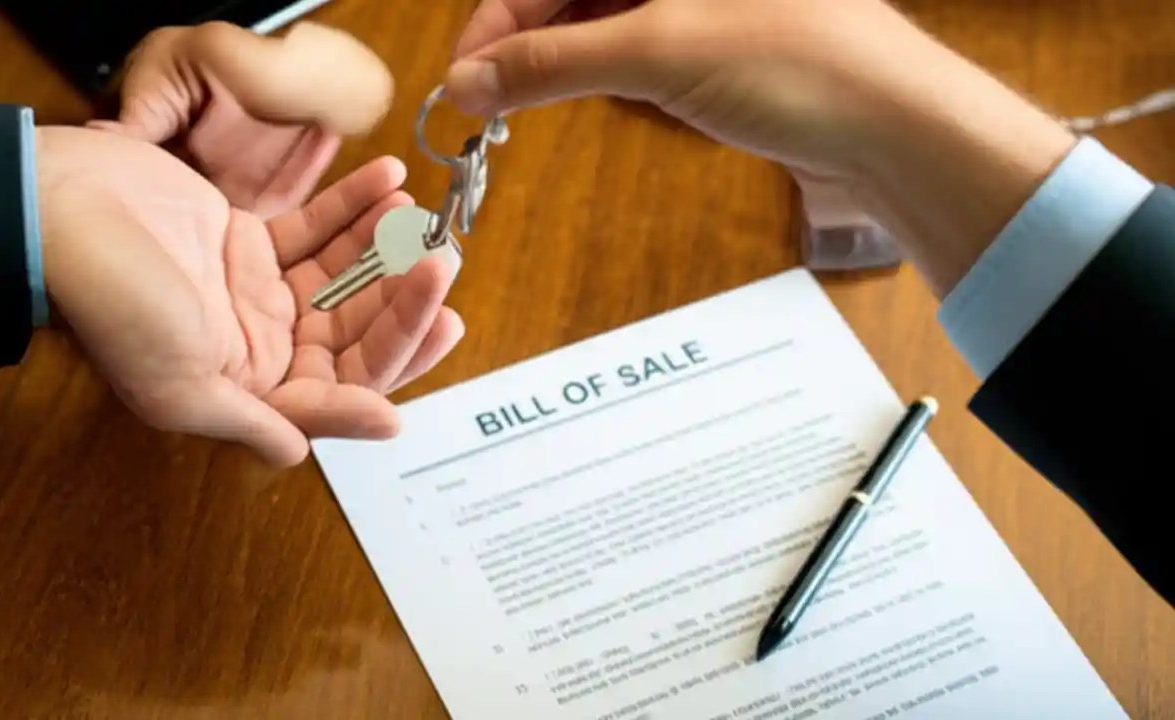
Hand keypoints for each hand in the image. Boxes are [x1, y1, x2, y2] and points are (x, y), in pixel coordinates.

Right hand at [38, 23, 462, 466]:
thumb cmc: (114, 303)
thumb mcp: (183, 386)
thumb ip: (255, 421)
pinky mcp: (246, 240)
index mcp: (252, 390)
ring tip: (419, 215)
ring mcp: (256, 291)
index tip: (446, 319)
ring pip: (343, 276)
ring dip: (384, 247)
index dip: (401, 353)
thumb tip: (304, 457)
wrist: (61, 212)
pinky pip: (313, 228)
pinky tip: (385, 181)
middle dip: (404, 296)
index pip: (348, 384)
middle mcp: (260, 346)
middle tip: (443, 259)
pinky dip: (350, 206)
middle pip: (355, 328)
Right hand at [445, 0, 1074, 294]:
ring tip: (511, 107)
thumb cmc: (799, 62)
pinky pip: (627, 43)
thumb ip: (552, 63)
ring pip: (594, 16)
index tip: (463, 75)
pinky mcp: (709, 39)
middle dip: (518, 39)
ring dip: (550, 58)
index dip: (497, 18)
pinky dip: (592, 70)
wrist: (890, 123)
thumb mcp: (658, 51)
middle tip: (478, 100)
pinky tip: (569, 95)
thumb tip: (470, 79)